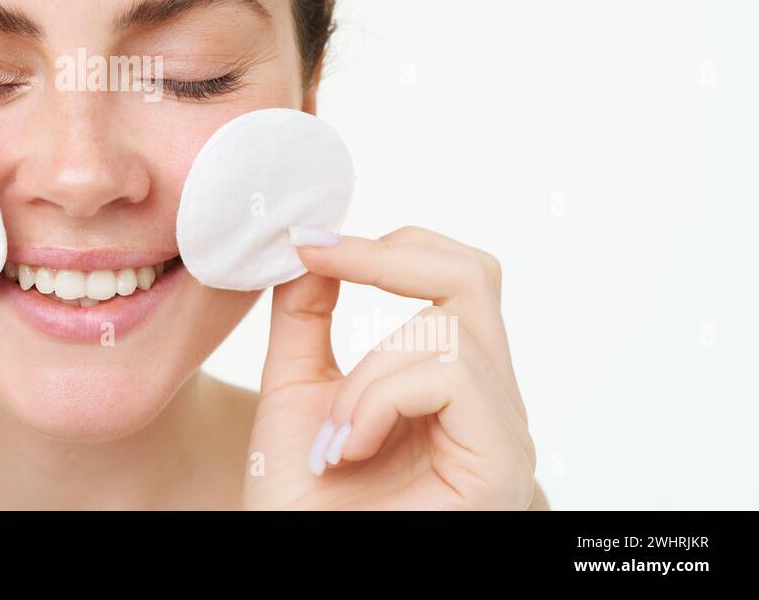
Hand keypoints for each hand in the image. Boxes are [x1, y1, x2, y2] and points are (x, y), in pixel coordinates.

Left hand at [244, 226, 538, 509]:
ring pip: (449, 327)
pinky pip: (451, 373)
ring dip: (365, 371)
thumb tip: (315, 243)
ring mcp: (504, 431)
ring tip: (332, 435)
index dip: (383, 244)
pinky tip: (348, 447)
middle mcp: (489, 399)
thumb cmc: (303, 497)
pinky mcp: (503, 461)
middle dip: (388, 255)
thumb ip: (308, 314)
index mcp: (450, 378)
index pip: (451, 273)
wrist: (299, 559)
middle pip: (473, 274)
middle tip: (319, 258)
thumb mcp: (295, 386)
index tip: (306, 239)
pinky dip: (380, 397)